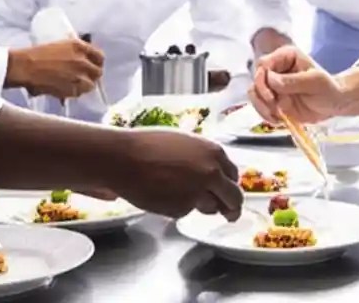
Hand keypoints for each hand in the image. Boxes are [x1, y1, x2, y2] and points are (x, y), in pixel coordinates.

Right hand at [7, 39, 103, 98]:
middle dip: (92, 75)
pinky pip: (78, 93)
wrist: (25, 66)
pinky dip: (74, 92)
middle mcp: (81, 61)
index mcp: (79, 47)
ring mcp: (78, 76)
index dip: (97, 62)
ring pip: (90, 85)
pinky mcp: (71, 89)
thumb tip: (82, 59)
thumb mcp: (60, 45)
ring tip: (75, 84)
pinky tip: (66, 89)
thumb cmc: (36, 54)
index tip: (94, 64)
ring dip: (84, 85)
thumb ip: (74, 52)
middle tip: (85, 76)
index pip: (99, 56)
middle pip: (98, 72)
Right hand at [108, 129, 241, 220]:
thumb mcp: (185, 144)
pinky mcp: (182, 209)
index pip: (234, 175)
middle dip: (232, 207)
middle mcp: (212, 173)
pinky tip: (162, 194)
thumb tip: (215, 174)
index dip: (229, 185)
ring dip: (202, 205)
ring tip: (177, 192)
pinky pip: (186, 211)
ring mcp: (198, 193)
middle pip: (234, 198)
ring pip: (211, 208)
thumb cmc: (148, 146)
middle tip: (229, 214)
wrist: (124, 158)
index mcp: (215, 152)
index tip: (226, 192)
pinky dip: (178, 207)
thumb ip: (204, 160)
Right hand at [248, 45, 343, 124]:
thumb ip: (293, 80)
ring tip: (276, 116)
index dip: (262, 80)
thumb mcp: (315, 82)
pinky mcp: (274, 101)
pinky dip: (266, 115)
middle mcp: (276, 69)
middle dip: (261, 97)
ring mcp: (273, 86)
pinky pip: (260, 107)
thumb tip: (271, 80)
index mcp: (286, 57)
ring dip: (262, 108)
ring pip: (254, 95)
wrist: (334, 104)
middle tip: (274, 107)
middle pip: (255, 80)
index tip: (272, 95)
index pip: (263, 64)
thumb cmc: (329, 88)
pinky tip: (279, 120)